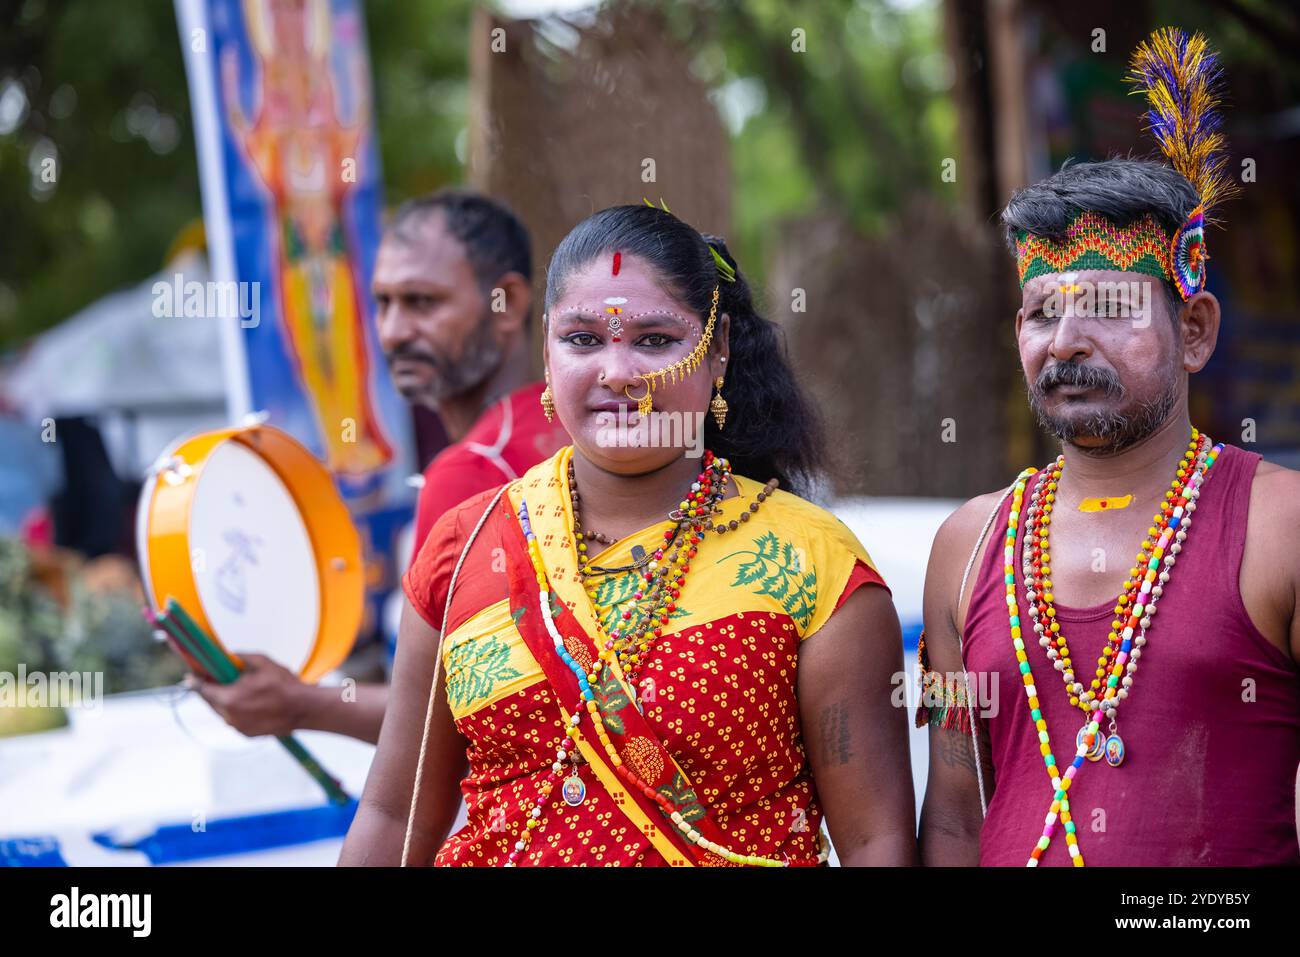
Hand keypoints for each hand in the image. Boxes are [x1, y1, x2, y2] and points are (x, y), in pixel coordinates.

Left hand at [187, 653, 307, 737]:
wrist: (304, 709)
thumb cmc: (284, 685)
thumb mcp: (262, 662)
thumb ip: (240, 657)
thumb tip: (227, 655)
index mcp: (229, 699)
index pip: (202, 689)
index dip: (195, 680)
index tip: (190, 675)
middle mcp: (229, 716)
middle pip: (210, 701)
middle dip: (211, 689)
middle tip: (216, 677)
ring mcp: (238, 727)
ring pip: (222, 711)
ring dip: (225, 700)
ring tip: (238, 688)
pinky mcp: (247, 733)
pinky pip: (234, 719)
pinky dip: (237, 710)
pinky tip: (250, 701)